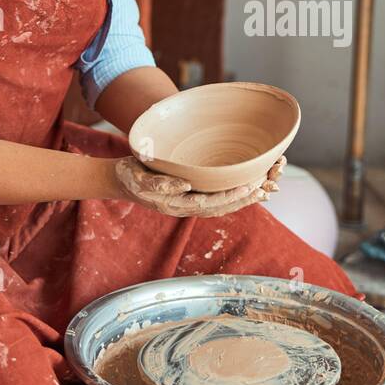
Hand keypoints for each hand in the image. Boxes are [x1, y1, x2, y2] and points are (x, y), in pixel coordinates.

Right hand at [113, 155, 285, 217]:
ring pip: (220, 204)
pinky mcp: (190, 194)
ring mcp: (188, 201)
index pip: (208, 203)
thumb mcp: (138, 178)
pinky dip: (232, 194)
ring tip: (263, 190)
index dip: (229, 197)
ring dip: (241, 199)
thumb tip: (185, 186)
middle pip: (220, 207)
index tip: (247, 187)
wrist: (120, 180)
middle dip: (242, 199)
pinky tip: (246, 187)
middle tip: (264, 190)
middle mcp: (185, 206)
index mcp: (175, 204)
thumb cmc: (129, 177)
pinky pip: (215, 197)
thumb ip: (158, 184)